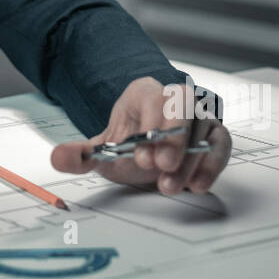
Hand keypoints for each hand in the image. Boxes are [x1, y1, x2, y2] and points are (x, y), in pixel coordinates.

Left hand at [50, 77, 230, 193]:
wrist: (148, 152)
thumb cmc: (130, 144)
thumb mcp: (103, 150)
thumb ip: (80, 154)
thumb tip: (57, 157)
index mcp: (145, 92)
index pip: (153, 98)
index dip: (151, 124)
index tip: (142, 156)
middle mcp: (177, 97)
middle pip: (184, 108)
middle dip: (174, 140)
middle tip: (161, 169)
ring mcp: (199, 116)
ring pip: (203, 128)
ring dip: (190, 159)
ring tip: (170, 186)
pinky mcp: (215, 135)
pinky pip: (221, 145)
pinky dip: (211, 165)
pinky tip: (197, 185)